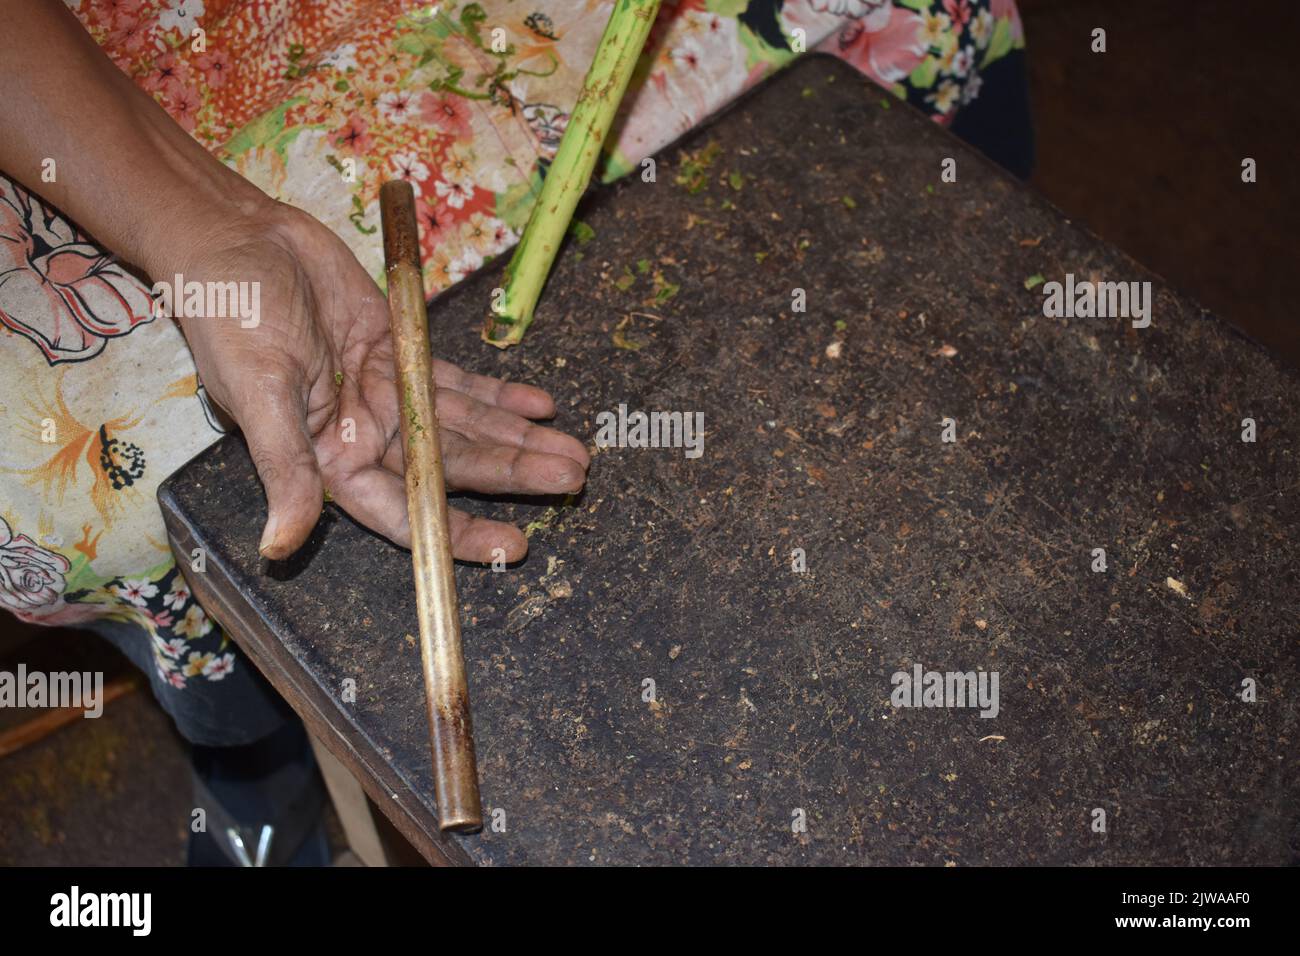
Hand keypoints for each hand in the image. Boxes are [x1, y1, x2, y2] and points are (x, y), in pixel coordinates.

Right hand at [165, 201, 588, 561]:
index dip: (458, 533)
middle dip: (513, 477)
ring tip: (574, 453)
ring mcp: (389, 393)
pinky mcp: (402, 351)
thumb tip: (279, 547)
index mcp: (330, 460)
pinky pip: (459, 382)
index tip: (513, 547)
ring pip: (466, 427)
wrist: (236, 237)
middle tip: (572, 480)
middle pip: (451, 469)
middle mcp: (366, 435)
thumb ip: (285, 470)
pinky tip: (540, 406)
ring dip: (519, 439)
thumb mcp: (258, 394)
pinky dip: (500, 394)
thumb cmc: (231, 316)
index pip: (406, 513)